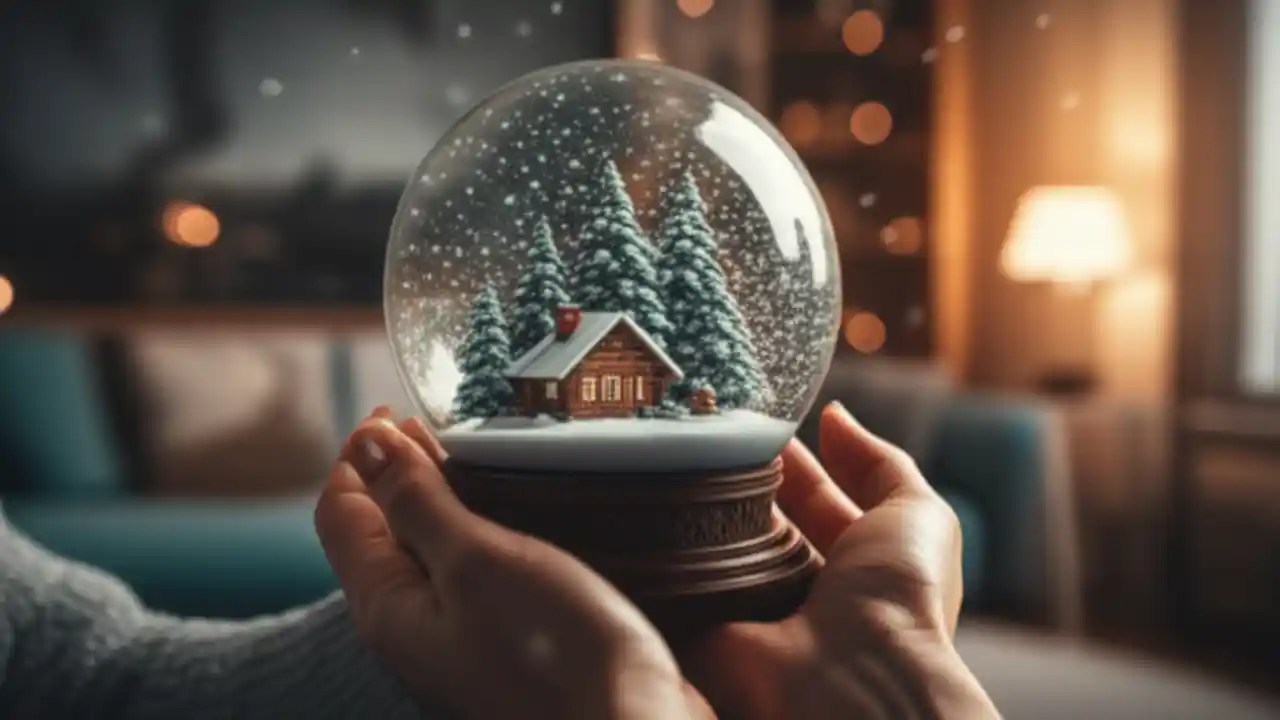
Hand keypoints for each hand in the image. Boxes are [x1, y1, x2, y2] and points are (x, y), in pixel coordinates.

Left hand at [315, 408, 710, 719]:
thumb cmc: (552, 653)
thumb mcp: (475, 562)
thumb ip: (416, 503)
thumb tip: (366, 443)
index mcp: (387, 606)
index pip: (341, 514)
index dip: (359, 456)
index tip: (396, 410)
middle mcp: (415, 623)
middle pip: (382, 530)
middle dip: (400, 470)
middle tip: (435, 420)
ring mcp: (461, 633)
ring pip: (433, 549)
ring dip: (446, 496)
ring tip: (478, 451)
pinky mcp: (508, 637)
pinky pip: (476, 572)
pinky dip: (483, 528)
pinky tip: (517, 509)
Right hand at [680, 403, 997, 719]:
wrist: (853, 675)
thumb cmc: (902, 595)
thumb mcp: (918, 513)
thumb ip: (880, 463)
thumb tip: (835, 416)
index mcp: (861, 567)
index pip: (821, 504)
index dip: (797, 464)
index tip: (764, 423)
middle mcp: (808, 593)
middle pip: (767, 524)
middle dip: (745, 480)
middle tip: (716, 435)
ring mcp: (757, 615)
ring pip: (721, 549)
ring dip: (706, 508)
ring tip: (684, 457)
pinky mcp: (710, 632)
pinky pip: (681, 582)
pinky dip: (668, 550)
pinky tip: (652, 502)